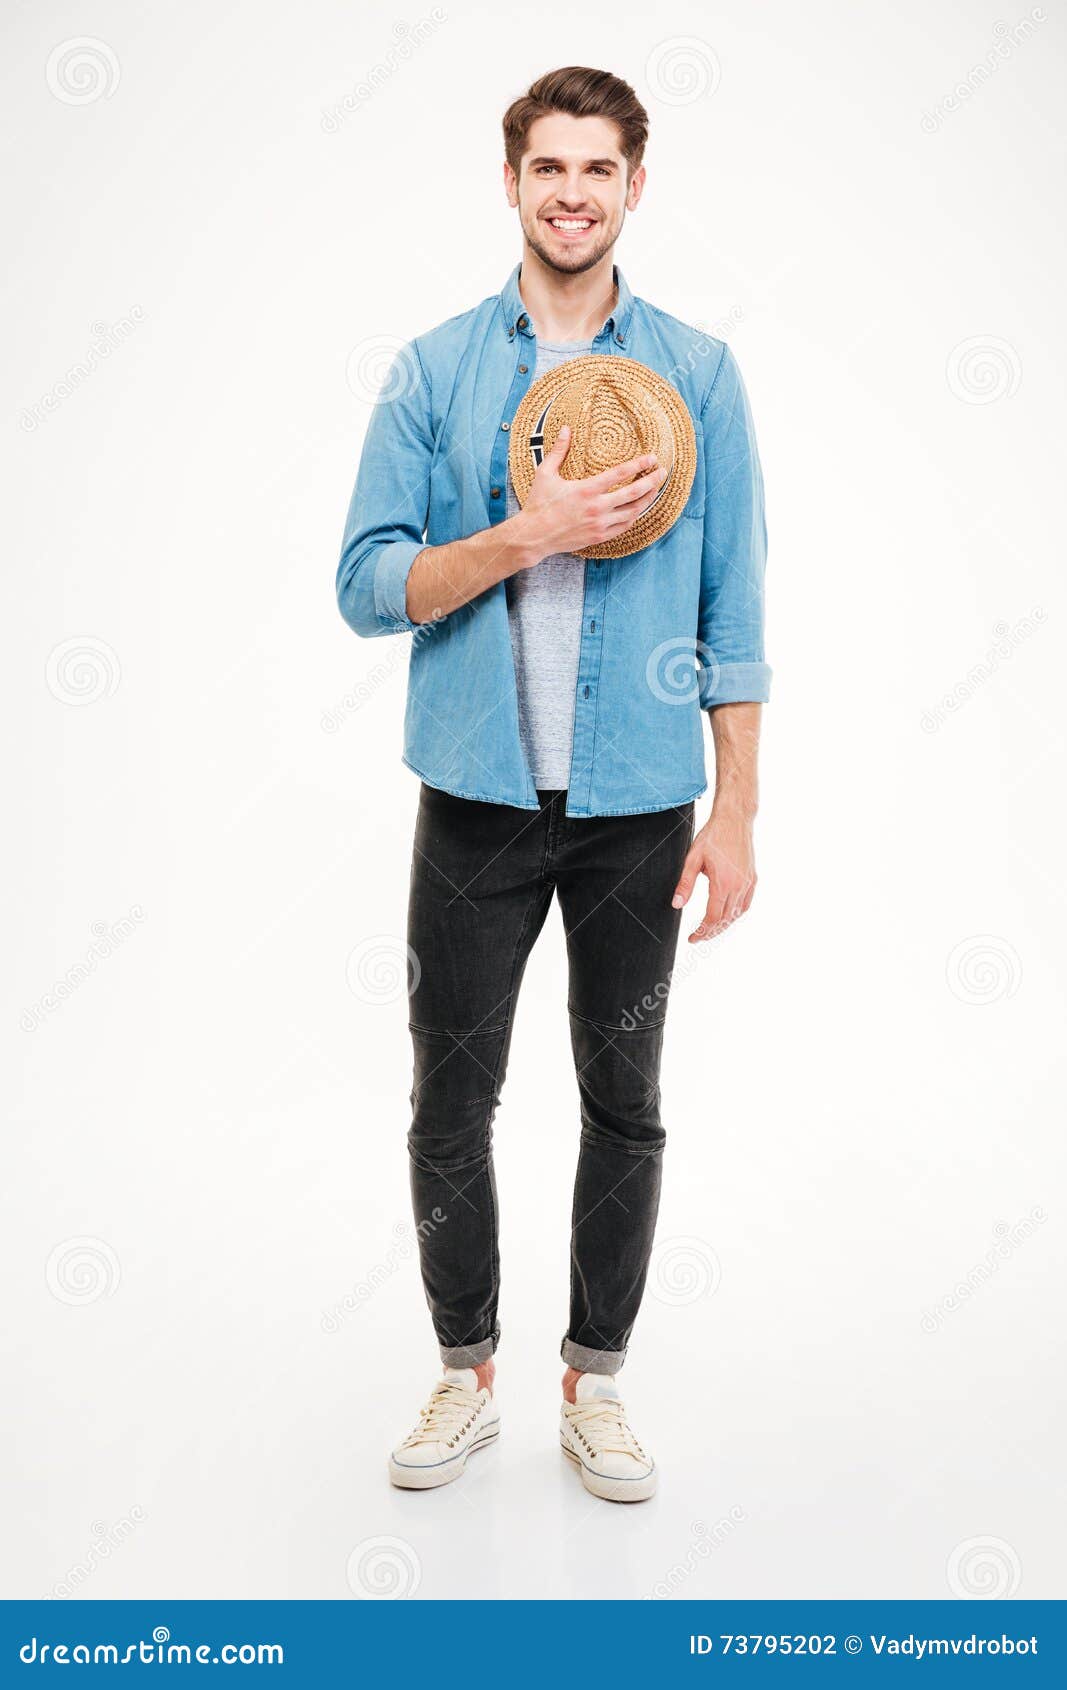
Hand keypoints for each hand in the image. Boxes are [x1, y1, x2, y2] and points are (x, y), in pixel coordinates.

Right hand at [516, 425, 668, 563]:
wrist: (534, 536)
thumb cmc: (538, 504)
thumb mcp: (545, 473)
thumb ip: (558, 450)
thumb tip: (566, 429)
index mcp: (586, 490)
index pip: (620, 474)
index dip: (639, 465)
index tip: (651, 458)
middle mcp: (597, 507)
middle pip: (634, 493)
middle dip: (652, 482)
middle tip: (662, 473)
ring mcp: (600, 524)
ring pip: (633, 512)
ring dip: (647, 500)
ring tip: (655, 489)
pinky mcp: (599, 537)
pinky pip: (624, 527)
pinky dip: (634, 517)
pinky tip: (639, 509)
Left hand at [672, 808, 756, 942]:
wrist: (734, 820)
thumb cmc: (712, 836)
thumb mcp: (693, 859)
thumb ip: (685, 884)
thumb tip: (676, 905)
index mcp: (723, 883)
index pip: (712, 918)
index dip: (701, 932)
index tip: (692, 939)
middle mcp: (738, 886)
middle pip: (725, 919)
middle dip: (711, 932)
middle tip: (698, 938)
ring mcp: (748, 882)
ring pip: (737, 914)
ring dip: (724, 925)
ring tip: (711, 930)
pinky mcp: (752, 878)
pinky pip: (746, 904)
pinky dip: (736, 914)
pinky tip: (728, 916)